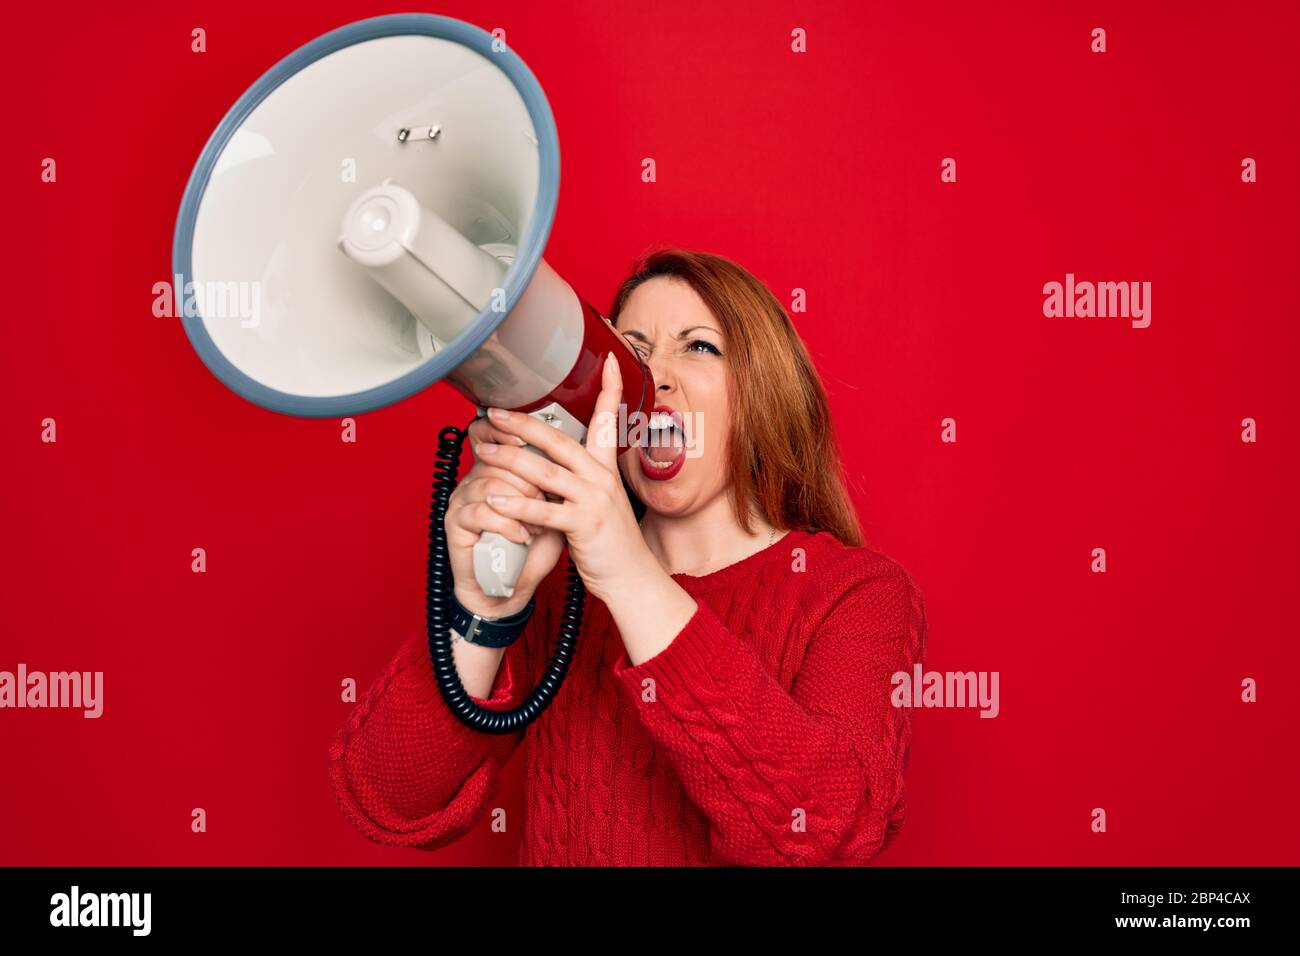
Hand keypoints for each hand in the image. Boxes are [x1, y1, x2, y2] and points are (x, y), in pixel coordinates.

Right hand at [445, 415, 563, 617]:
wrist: (512, 589)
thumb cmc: (534, 549)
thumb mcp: (556, 507)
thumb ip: (564, 476)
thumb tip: (589, 441)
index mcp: (498, 467)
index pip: (495, 431)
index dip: (514, 430)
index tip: (537, 440)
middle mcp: (476, 477)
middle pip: (502, 457)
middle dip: (532, 480)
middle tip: (548, 502)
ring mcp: (462, 498)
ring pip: (493, 484)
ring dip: (522, 505)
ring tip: (537, 525)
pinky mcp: (455, 522)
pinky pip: (482, 512)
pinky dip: (508, 525)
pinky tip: (522, 536)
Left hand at [474, 353, 654, 605]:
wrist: (631, 578)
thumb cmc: (609, 542)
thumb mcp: (597, 502)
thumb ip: (575, 480)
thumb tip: (546, 465)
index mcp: (605, 469)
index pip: (609, 421)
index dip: (609, 389)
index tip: (606, 360)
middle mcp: (602, 478)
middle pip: (559, 440)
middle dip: (523, 424)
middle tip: (493, 413)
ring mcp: (594, 500)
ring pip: (545, 472)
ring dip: (509, 460)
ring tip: (482, 451)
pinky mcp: (584, 525)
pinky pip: (544, 511)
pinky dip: (517, 505)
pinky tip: (493, 499)